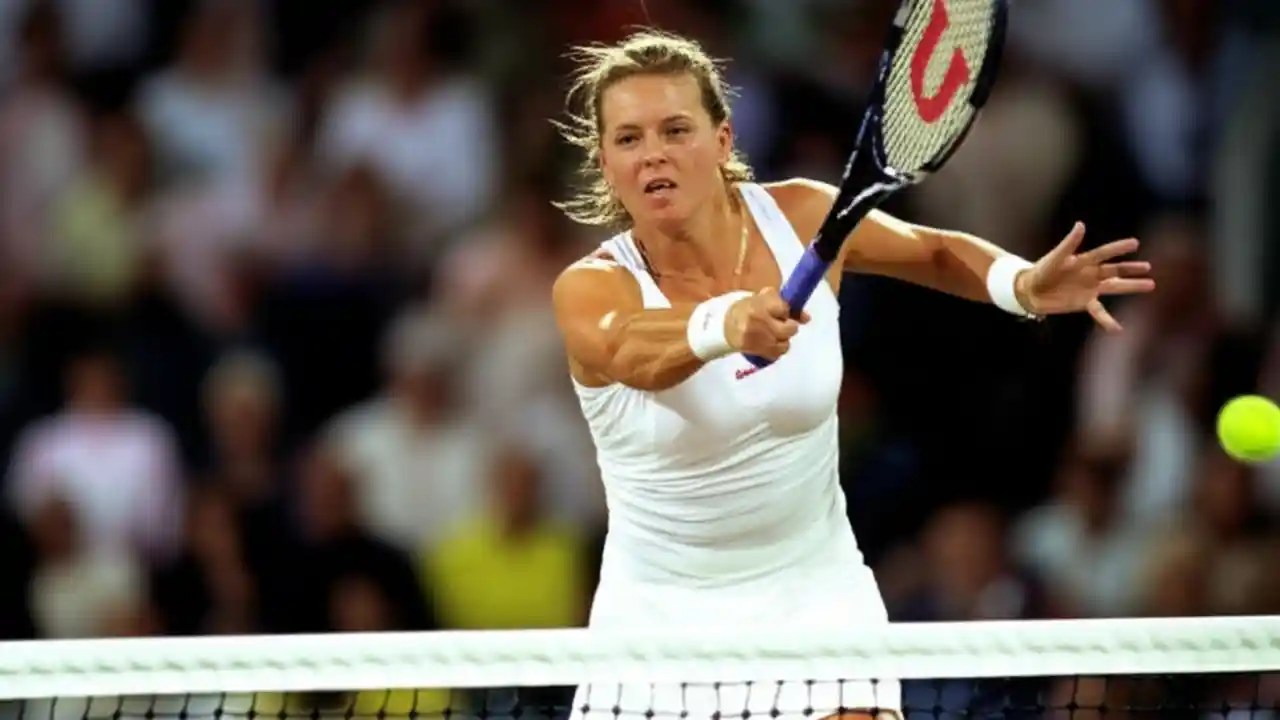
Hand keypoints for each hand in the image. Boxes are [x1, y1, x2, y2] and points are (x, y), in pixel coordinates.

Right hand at [725, 288, 809, 360]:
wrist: (724, 326)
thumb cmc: (747, 310)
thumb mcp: (763, 300)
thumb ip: (785, 305)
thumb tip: (807, 318)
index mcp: (759, 303)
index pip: (784, 308)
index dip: (786, 311)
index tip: (781, 312)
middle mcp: (758, 320)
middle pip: (789, 329)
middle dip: (789, 327)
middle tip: (780, 326)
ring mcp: (756, 336)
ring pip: (784, 343)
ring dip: (782, 340)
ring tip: (773, 335)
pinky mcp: (753, 349)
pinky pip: (776, 353)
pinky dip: (776, 350)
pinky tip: (769, 344)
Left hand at [1016, 222, 1155, 331]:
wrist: (1030, 291)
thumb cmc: (1041, 271)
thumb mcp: (1055, 257)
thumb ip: (1068, 244)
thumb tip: (1081, 225)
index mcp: (1084, 261)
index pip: (1105, 253)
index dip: (1119, 248)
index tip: (1135, 243)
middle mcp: (1091, 274)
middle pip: (1115, 270)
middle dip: (1131, 269)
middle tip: (1149, 267)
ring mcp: (1089, 288)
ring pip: (1115, 287)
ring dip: (1131, 286)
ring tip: (1151, 284)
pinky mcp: (1084, 302)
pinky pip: (1099, 312)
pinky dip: (1108, 321)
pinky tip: (1118, 329)